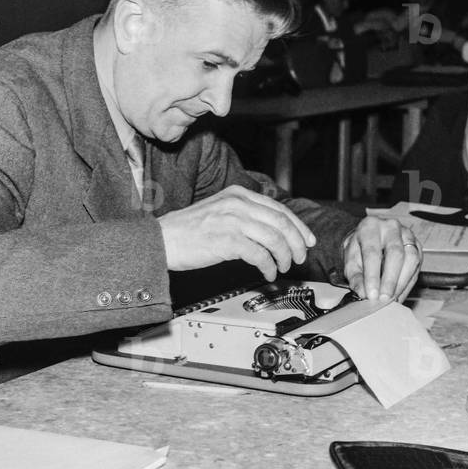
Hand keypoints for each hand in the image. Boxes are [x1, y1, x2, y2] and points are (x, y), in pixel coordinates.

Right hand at [157, 186, 315, 280]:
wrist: (161, 240)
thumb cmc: (185, 231)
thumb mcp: (217, 211)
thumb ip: (242, 214)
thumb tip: (269, 231)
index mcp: (237, 194)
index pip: (278, 209)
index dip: (298, 227)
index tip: (306, 240)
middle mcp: (237, 204)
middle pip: (282, 223)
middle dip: (296, 244)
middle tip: (299, 257)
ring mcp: (233, 221)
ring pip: (275, 239)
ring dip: (285, 257)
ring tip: (283, 267)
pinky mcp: (228, 241)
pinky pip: (260, 255)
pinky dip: (269, 267)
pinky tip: (267, 274)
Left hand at [341, 217, 420, 301]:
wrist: (369, 239)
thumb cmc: (359, 250)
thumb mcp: (350, 263)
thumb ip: (355, 278)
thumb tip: (363, 293)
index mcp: (370, 227)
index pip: (372, 252)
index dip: (372, 276)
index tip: (372, 294)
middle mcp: (391, 227)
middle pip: (395, 254)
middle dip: (390, 280)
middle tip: (384, 298)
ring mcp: (407, 234)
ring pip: (411, 258)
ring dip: (402, 282)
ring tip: (392, 298)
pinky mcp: (417, 245)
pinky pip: (417, 265)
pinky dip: (408, 282)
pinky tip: (399, 293)